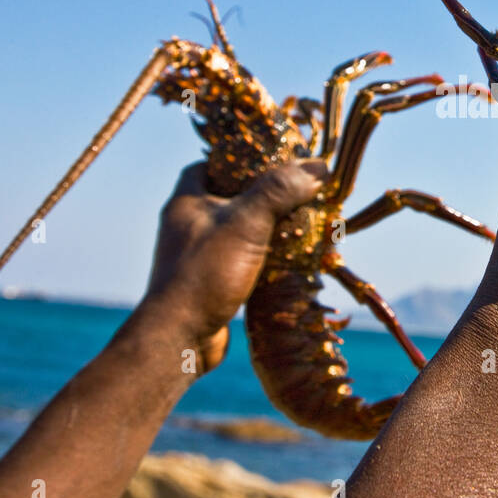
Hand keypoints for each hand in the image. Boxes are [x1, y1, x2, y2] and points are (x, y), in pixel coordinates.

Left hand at [140, 158, 326, 370]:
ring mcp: (198, 255)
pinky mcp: (211, 283)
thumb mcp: (246, 222)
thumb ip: (279, 191)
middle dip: (266, 197)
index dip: (242, 160)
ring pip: (240, 231)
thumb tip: (318, 167)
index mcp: (187, 200)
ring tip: (303, 227)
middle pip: (232, 197)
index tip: (275, 162)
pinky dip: (265, 258)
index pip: (212, 164)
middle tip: (300, 195)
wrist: (179, 338)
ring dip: (269, 230)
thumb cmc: (205, 273)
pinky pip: (242, 260)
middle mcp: (188, 224)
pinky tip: (290, 262)